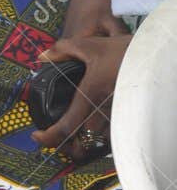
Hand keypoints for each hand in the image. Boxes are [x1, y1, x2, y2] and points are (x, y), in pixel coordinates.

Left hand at [32, 33, 131, 160]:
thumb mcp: (89, 45)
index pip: (67, 127)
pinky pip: (110, 136)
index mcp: (89, 96)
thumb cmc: (121, 52)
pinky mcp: (128, 119)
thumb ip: (63, 50)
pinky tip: (91, 126)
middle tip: (53, 135)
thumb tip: (42, 57)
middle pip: (81, 142)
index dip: (49, 137)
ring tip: (70, 134)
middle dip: (65, 143)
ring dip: (82, 142)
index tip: (36, 136)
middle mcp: (103, 112)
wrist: (152, 58)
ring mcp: (117, 118)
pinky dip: (97, 137)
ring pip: (95, 142)